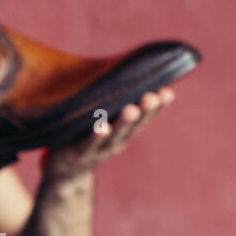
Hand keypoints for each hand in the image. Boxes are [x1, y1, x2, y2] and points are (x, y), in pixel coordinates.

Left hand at [43, 86, 174, 181]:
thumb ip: (113, 97)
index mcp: (125, 129)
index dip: (158, 106)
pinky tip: (102, 126)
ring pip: (114, 135)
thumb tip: (125, 63)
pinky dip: (96, 136)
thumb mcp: (103, 116)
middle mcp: (116, 140)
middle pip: (133, 125)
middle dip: (145, 111)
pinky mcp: (77, 153)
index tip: (168, 92)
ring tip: (131, 109)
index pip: (145, 116)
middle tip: (152, 96)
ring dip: (123, 122)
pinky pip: (87, 144)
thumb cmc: (86, 134)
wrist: (67, 172)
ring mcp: (98, 149)